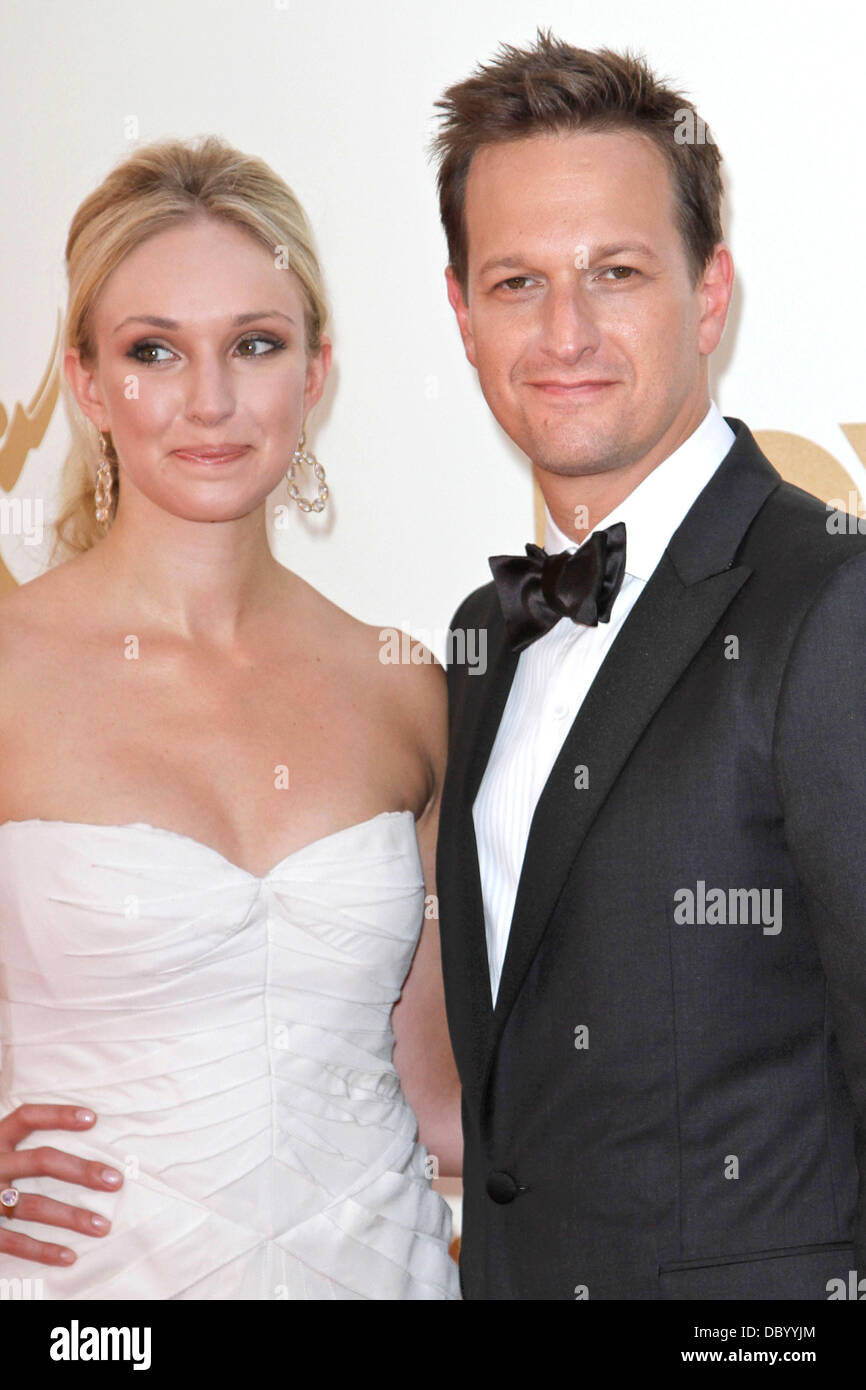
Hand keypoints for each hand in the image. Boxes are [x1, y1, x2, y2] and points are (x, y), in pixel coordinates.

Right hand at [0, 1105, 123, 1265]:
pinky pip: (13, 1242)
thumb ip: (16, 1144)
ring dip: (72, 1217)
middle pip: (41, 1161)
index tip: (93, 1118)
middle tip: (115, 1180)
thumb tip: (79, 1127)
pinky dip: (43, 1251)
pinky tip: (69, 1256)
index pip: (27, 1117)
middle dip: (81, 1170)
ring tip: (103, 1226)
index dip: (58, 1115)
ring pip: (33, 1205)